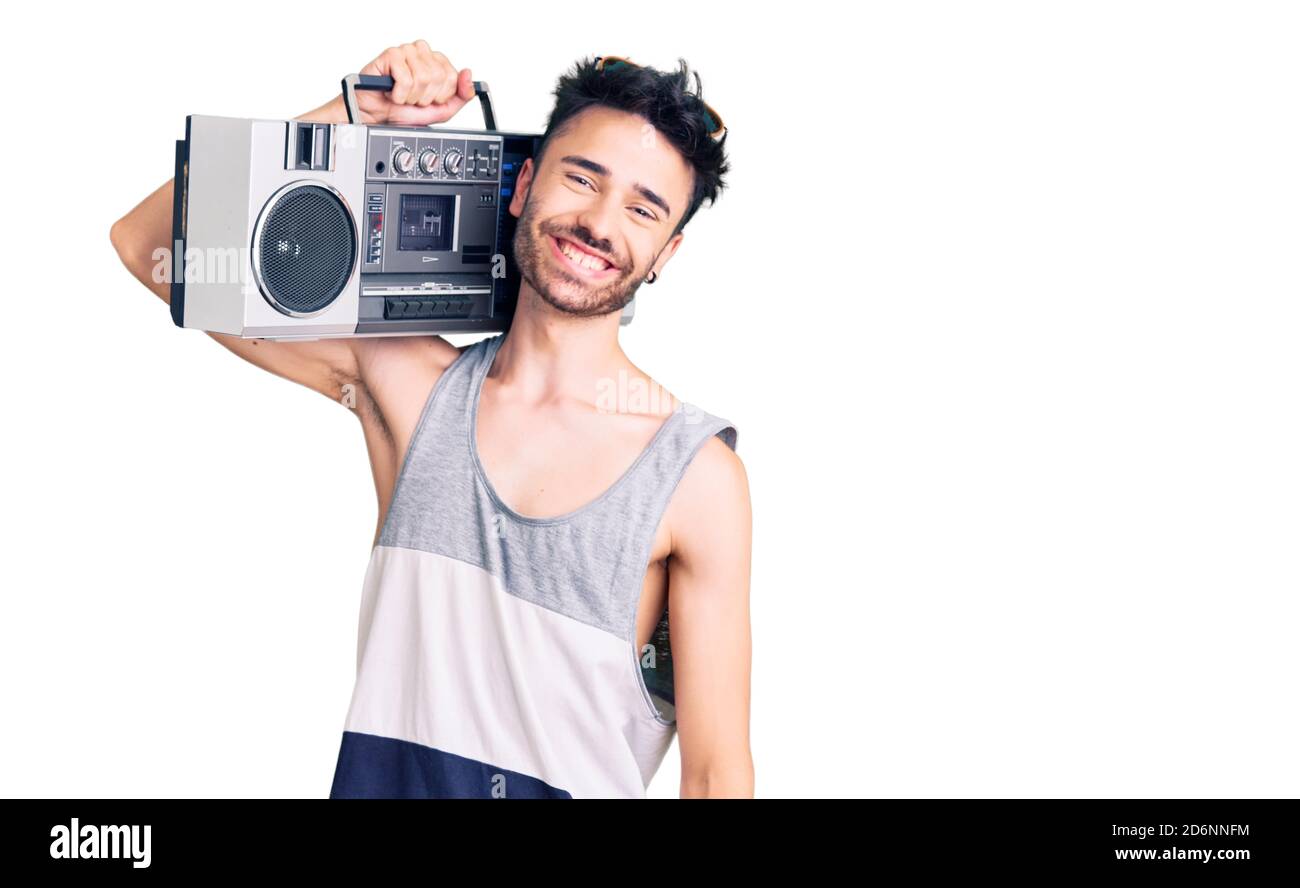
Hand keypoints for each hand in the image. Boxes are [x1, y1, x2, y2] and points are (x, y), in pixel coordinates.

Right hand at [355, 41, 473, 125]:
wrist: (378, 117)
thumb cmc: (405, 110)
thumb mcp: (442, 109)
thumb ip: (461, 95)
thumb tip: (469, 74)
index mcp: (437, 62)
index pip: (453, 77)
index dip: (440, 96)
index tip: (429, 99)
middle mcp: (423, 52)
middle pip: (438, 77)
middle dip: (425, 97)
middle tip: (413, 98)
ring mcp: (407, 51)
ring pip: (423, 78)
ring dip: (411, 96)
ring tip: (402, 95)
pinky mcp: (391, 54)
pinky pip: (405, 79)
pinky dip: (398, 94)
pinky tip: (392, 91)